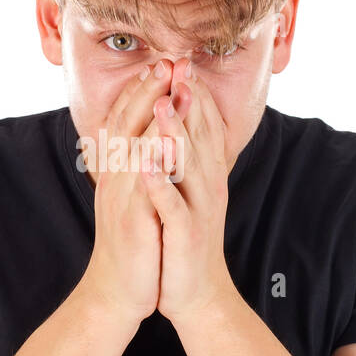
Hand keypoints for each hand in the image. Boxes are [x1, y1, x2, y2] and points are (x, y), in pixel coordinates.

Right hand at [78, 59, 175, 323]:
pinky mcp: (133, 220)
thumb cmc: (132, 247)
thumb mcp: (133, 202)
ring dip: (151, 115)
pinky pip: (143, 183)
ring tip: (171, 87)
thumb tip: (150, 142)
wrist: (116, 293)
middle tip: (166, 61)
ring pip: (132, 146)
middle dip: (145, 91)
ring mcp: (120, 198)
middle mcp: (113, 180)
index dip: (138, 92)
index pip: (122, 122)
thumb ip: (139, 171)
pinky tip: (168, 139)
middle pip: (124, 124)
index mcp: (115, 174)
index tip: (158, 65)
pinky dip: (154, 159)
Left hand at [138, 59, 239, 321]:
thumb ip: (184, 161)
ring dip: (177, 134)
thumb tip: (176, 126)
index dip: (194, 94)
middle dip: (190, 101)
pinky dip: (160, 183)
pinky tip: (147, 164)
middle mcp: (208, 187)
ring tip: (166, 104)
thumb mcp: (187, 194)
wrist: (195, 293)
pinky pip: (171, 205)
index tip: (183, 61)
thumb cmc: (184, 240)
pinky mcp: (185, 234)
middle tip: (182, 66)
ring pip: (188, 166)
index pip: (203, 126)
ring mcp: (199, 210)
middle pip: (200, 136)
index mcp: (207, 175)